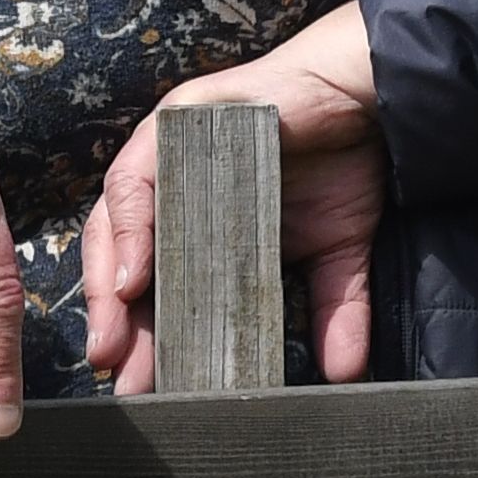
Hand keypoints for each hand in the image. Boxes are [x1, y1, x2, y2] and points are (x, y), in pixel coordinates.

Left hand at [76, 4, 385, 395]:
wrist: (370, 95)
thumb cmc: (341, 163)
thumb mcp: (334, 252)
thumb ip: (332, 311)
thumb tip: (345, 373)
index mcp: (195, 217)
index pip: (151, 280)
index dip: (140, 331)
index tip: (138, 382)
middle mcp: (170, 184)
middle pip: (119, 258)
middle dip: (115, 321)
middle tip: (118, 373)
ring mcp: (167, 150)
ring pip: (114, 222)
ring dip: (108, 281)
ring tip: (115, 336)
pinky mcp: (176, 122)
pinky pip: (137, 178)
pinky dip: (132, 228)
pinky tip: (133, 275)